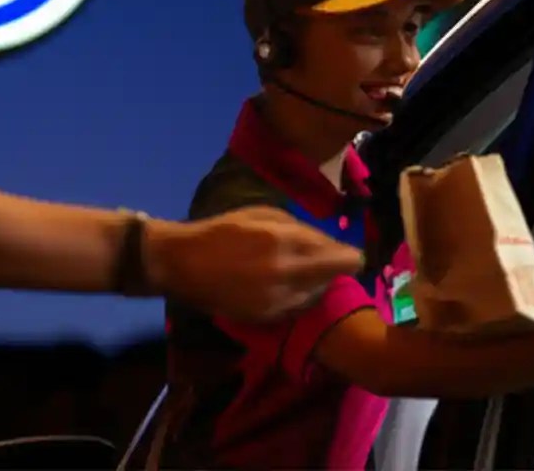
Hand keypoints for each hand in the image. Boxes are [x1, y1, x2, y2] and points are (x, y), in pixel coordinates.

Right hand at [145, 206, 362, 322]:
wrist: (182, 265)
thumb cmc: (223, 231)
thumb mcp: (263, 215)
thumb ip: (299, 228)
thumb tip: (327, 241)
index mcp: (284, 242)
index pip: (341, 257)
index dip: (350, 256)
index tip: (350, 254)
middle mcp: (285, 274)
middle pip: (334, 279)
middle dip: (336, 270)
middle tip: (331, 263)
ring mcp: (276, 300)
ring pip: (317, 296)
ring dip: (317, 285)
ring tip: (303, 273)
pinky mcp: (265, 318)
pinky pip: (297, 308)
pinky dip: (298, 299)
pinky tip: (287, 287)